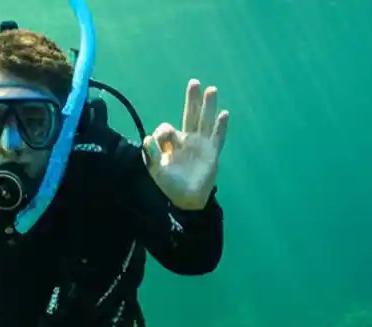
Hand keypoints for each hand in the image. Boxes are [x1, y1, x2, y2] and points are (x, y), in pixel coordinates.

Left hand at [142, 79, 229, 209]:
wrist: (186, 199)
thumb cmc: (170, 185)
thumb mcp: (156, 170)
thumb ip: (152, 155)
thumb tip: (147, 138)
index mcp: (173, 143)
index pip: (169, 128)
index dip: (163, 132)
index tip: (158, 141)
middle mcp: (188, 140)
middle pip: (191, 115)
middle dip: (192, 100)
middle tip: (194, 82)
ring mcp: (202, 145)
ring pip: (206, 121)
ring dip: (208, 106)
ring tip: (211, 90)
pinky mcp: (212, 154)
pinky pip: (218, 138)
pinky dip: (221, 127)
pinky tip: (224, 114)